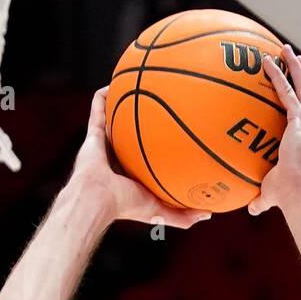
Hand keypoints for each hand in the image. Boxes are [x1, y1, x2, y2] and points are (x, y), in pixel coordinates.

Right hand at [71, 88, 211, 230]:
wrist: (97, 198)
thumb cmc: (126, 205)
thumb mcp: (160, 211)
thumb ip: (182, 216)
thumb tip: (209, 214)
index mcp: (130, 174)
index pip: (145, 157)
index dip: (156, 145)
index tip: (173, 132)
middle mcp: (117, 157)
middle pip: (130, 135)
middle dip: (141, 121)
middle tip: (158, 104)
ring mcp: (103, 145)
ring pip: (113, 120)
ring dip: (120, 104)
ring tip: (133, 85)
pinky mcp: (91, 135)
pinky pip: (96, 110)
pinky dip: (102, 98)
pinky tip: (114, 83)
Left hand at [250, 46, 300, 214]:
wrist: (297, 192)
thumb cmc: (287, 196)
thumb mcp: (272, 193)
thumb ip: (262, 197)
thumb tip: (251, 209)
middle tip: (295, 57)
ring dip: (297, 66)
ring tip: (285, 50)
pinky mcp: (299, 120)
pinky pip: (287, 91)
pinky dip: (278, 75)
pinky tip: (267, 62)